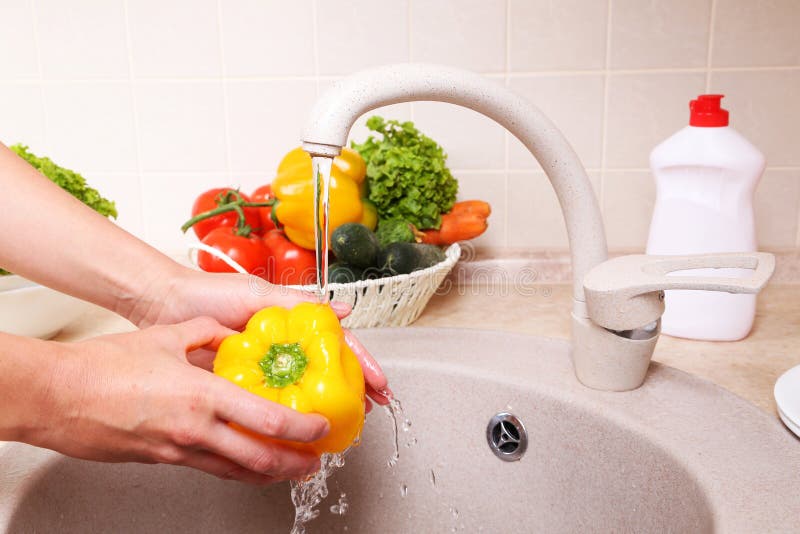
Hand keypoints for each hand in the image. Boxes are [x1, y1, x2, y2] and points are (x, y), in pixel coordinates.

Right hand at [30, 317, 329, 484]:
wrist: (59, 395)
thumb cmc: (104, 366)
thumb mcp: (167, 336)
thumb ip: (207, 333)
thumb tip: (229, 334)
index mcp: (204, 395)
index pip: (269, 420)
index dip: (303, 429)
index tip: (321, 427)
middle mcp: (196, 429)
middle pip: (261, 458)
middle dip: (295, 463)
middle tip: (315, 460)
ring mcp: (179, 450)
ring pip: (237, 471)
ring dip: (269, 473)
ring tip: (288, 469)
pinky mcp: (163, 459)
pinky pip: (210, 468)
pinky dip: (236, 469)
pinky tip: (244, 463)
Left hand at [127, 268, 391, 410]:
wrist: (165, 305)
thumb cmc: (211, 293)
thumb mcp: (258, 294)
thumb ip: (299, 304)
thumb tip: (344, 308)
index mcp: (293, 325)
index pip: (338, 345)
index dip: (362, 364)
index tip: (379, 385)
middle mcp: (283, 349)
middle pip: (326, 373)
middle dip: (353, 392)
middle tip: (369, 413)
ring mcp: (264, 369)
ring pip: (302, 393)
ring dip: (324, 410)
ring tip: (343, 428)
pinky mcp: (241, 387)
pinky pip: (268, 405)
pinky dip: (286, 419)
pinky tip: (297, 432)